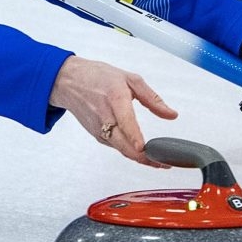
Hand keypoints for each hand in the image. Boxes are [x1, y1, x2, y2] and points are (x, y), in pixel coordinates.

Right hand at [50, 56, 177, 165]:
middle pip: (123, 144)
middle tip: (163, 163)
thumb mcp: (129, 79)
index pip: (124, 120)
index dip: (134, 136)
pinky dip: (129, 152)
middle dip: (143, 157)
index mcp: (115, 98)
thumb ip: (152, 98)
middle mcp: (105, 116)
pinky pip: (116, 146)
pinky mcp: (96, 135)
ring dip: (139, 158)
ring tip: (159, 162)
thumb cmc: (98, 77)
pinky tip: (142, 152)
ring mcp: (99, 128)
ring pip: (121, 149)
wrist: (69, 82)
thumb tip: (172, 115)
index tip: (143, 147)